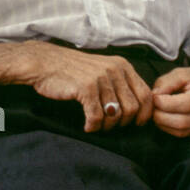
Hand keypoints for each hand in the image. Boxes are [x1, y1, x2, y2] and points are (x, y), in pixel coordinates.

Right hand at [30, 46, 153, 132]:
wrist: (43, 63)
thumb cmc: (71, 70)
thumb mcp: (101, 69)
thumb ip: (119, 82)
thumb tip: (136, 107)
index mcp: (122, 65)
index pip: (146, 94)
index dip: (145, 114)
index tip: (136, 124)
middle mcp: (114, 70)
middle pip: (133, 107)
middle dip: (124, 123)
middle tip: (110, 127)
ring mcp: (100, 78)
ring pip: (115, 114)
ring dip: (107, 127)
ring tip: (97, 126)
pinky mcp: (86, 88)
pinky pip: (97, 116)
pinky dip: (93, 126)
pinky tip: (87, 126)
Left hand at [151, 65, 189, 137]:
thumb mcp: (182, 73)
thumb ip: (166, 82)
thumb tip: (154, 97)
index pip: (184, 105)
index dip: (164, 103)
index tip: (155, 98)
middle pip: (182, 122)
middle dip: (161, 117)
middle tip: (154, 108)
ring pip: (183, 132)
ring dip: (165, 125)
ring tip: (159, 113)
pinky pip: (187, 135)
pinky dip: (173, 129)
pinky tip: (169, 119)